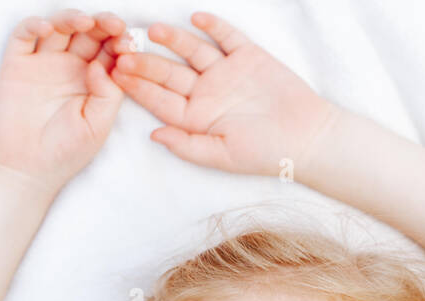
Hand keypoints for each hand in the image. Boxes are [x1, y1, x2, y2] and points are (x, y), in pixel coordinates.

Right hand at [0, 10, 127, 196]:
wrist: (27, 169)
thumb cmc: (66, 152)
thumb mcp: (98, 125)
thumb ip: (108, 94)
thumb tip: (101, 64)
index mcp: (95, 81)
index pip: (111, 50)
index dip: (120, 42)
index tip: (128, 44)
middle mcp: (71, 66)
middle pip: (89, 33)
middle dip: (103, 24)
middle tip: (114, 25)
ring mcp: (44, 62)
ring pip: (60, 26)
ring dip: (73, 18)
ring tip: (85, 22)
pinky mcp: (18, 63)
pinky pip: (25, 34)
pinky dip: (35, 24)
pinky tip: (48, 28)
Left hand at [108, 11, 339, 177]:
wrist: (307, 137)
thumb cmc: (265, 153)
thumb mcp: (222, 157)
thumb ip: (187, 145)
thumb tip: (153, 135)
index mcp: (196, 118)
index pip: (160, 100)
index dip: (138, 88)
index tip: (116, 75)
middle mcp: (206, 93)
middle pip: (170, 73)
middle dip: (147, 63)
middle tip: (123, 51)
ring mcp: (226, 72)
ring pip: (193, 52)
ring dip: (174, 40)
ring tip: (154, 30)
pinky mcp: (248, 56)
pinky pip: (226, 37)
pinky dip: (213, 27)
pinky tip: (196, 19)